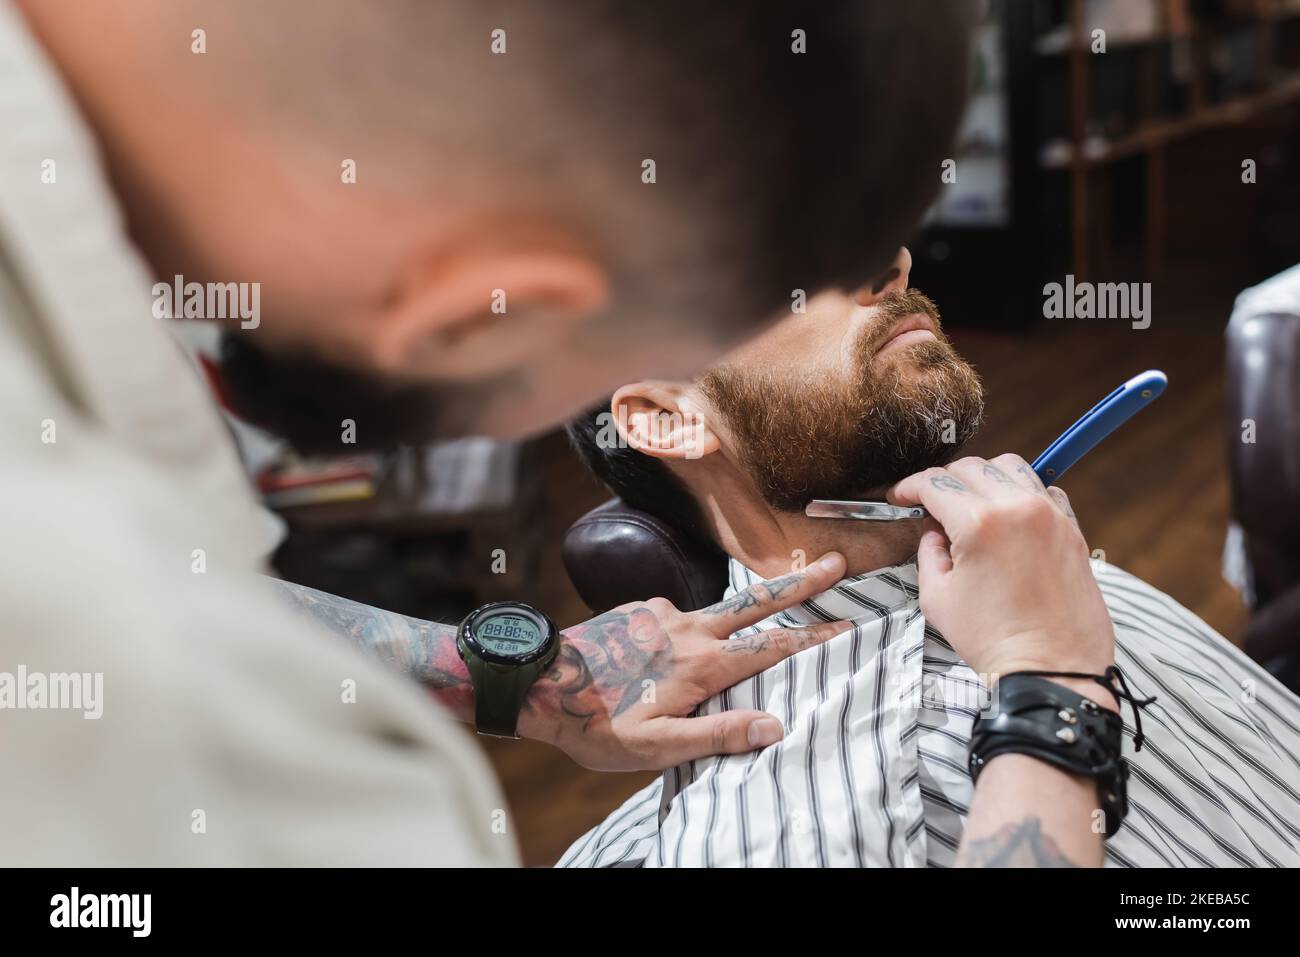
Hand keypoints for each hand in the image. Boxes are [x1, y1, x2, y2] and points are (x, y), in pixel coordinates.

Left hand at [518, 552, 849, 770]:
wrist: (536, 683)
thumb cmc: (596, 724)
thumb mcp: (657, 747)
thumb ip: (718, 734)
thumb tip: (776, 725)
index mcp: (701, 664)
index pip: (772, 647)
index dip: (814, 637)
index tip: (851, 624)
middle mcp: (689, 630)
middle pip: (756, 603)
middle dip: (800, 583)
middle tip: (835, 561)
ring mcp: (662, 615)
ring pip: (719, 607)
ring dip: (751, 602)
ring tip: (767, 603)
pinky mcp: (639, 611)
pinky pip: (679, 616)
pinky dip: (696, 625)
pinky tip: (684, 646)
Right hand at [887, 455, 1116, 709]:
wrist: (1053, 670)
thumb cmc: (994, 640)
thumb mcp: (938, 598)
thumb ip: (929, 553)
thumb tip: (934, 533)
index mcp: (979, 523)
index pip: (935, 482)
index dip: (910, 486)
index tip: (902, 496)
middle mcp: (1018, 509)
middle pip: (972, 467)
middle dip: (944, 480)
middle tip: (933, 502)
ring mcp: (1051, 516)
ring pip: (1012, 467)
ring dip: (985, 477)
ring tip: (973, 503)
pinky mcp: (1073, 530)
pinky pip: (1046, 491)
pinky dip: (1023, 494)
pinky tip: (1011, 518)